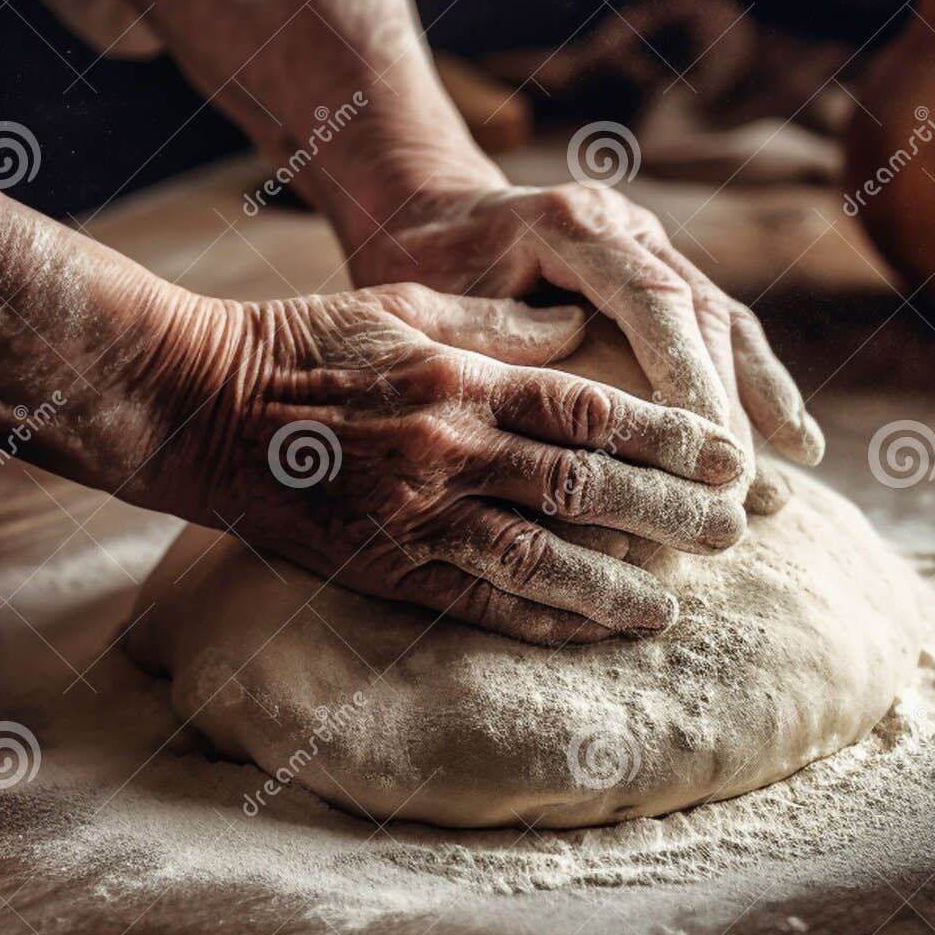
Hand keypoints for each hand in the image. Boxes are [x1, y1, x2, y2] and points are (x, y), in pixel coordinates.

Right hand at [138, 282, 750, 644]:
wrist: (204, 409)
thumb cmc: (304, 345)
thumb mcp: (403, 304)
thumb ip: (496, 320)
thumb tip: (576, 327)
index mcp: (461, 380)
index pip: (588, 408)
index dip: (666, 436)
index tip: (724, 455)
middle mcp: (450, 452)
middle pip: (583, 487)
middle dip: (666, 514)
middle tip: (731, 531)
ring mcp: (417, 517)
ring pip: (542, 559)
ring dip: (617, 585)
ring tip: (675, 604)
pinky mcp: (387, 567)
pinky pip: (481, 601)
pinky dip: (544, 619)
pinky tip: (591, 630)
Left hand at [352, 181, 823, 514]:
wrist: (431, 208)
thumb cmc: (424, 262)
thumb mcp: (433, 296)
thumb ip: (492, 339)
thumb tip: (556, 418)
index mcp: (571, 221)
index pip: (649, 297)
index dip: (685, 371)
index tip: (706, 443)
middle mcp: (625, 226)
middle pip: (697, 312)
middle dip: (724, 402)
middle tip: (737, 490)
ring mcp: (652, 245)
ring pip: (723, 321)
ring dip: (758, 400)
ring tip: (783, 478)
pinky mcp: (663, 273)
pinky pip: (722, 331)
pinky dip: (758, 385)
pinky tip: (796, 444)